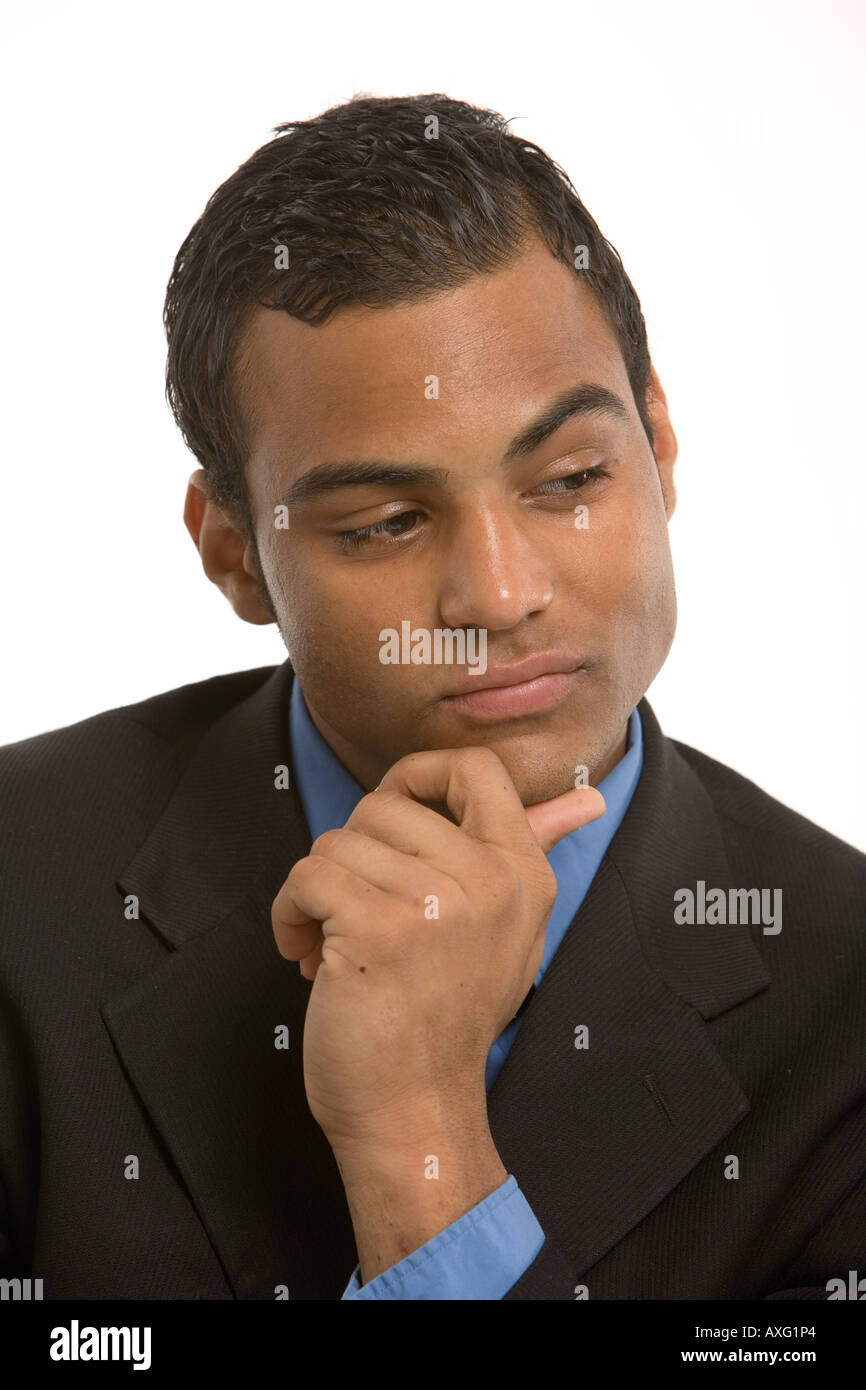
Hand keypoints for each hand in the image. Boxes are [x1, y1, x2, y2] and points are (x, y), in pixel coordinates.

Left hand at [271, 746, 605, 1157]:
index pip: (477, 767)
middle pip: (384, 804)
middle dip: (352, 855)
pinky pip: (306, 875)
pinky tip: (306, 954)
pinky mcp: (378, 928)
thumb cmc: (448, 1016)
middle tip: (357, 909)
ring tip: (331, 942)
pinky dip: (289, 914)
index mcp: (525, 874)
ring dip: (315, 892)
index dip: (418, 776)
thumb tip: (587, 796)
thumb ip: (537, 850)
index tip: (390, 821)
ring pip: (337, 840)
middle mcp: (491, 881)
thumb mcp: (510, 929)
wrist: (412, 1109)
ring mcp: (436, 904)